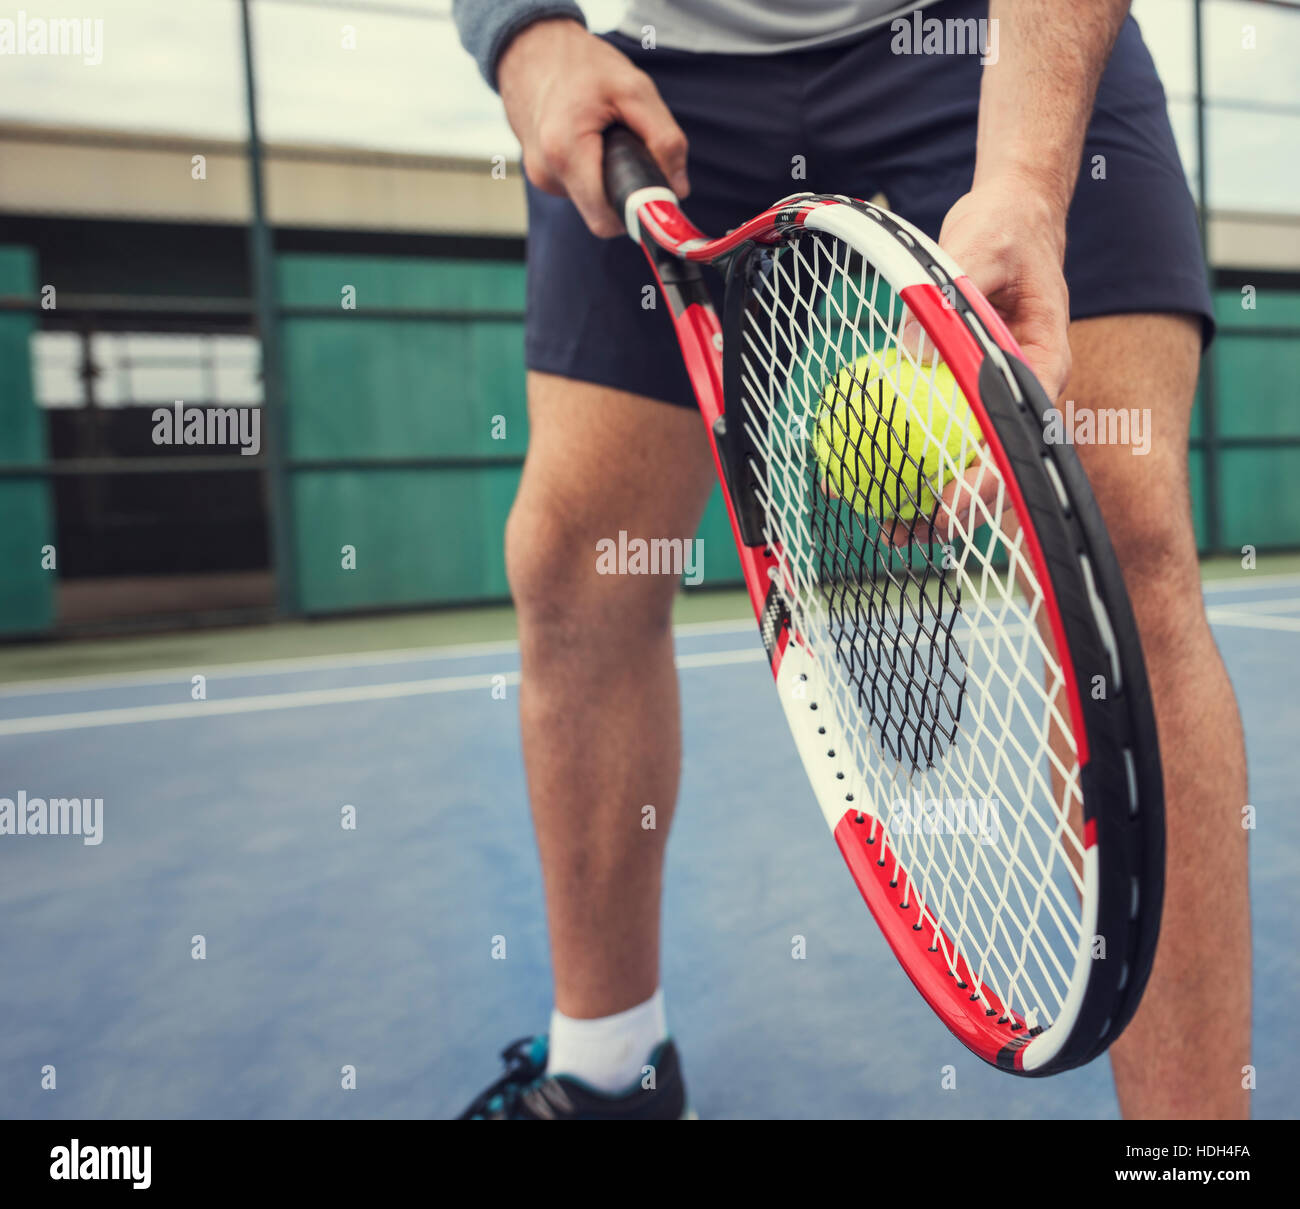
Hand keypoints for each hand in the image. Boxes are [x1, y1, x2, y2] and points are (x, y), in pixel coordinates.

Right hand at [497, 18, 689, 237]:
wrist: (532, 50)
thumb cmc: (582, 65)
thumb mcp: (635, 89)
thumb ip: (664, 139)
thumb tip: (679, 188)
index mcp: (566, 153)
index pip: (606, 219)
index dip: (634, 215)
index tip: (653, 196)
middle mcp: (547, 173)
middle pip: (601, 212)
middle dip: (625, 191)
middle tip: (635, 154)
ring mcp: (541, 177)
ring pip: (591, 200)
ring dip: (609, 178)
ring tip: (608, 138)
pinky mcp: (542, 175)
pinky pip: (580, 187)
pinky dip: (594, 171)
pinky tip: (592, 141)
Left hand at [887, 176, 1070, 548]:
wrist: (1011, 218)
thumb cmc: (1005, 231)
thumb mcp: (981, 250)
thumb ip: (955, 295)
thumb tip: (916, 353)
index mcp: (1041, 366)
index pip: (1016, 435)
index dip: (986, 480)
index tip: (949, 508)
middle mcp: (1020, 390)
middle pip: (990, 464)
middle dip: (950, 511)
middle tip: (905, 536)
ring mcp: (992, 393)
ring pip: (962, 458)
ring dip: (924, 497)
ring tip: (885, 529)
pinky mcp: (964, 388)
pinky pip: (935, 427)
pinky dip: (903, 451)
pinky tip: (860, 472)